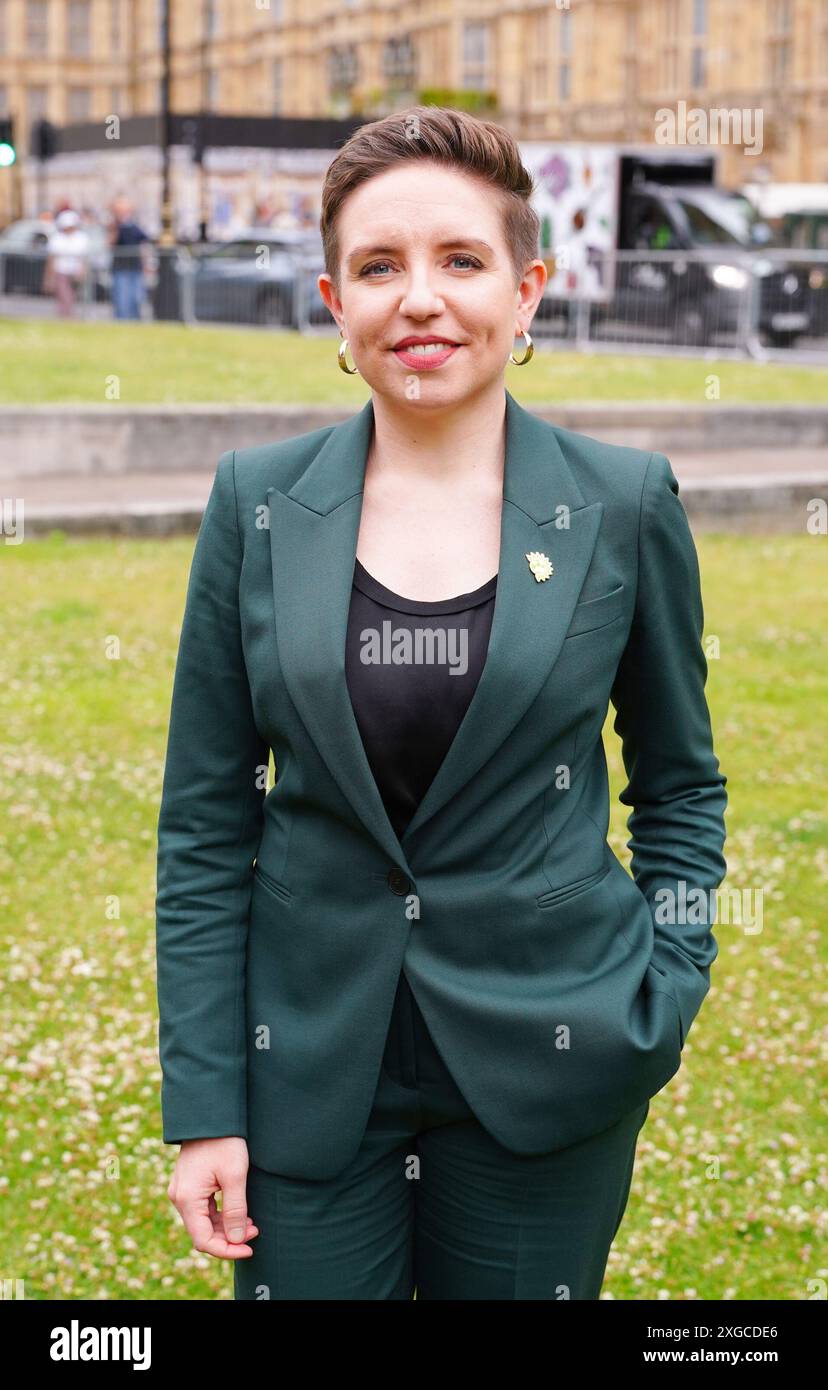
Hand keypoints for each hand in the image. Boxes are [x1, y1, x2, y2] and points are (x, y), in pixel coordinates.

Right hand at [167, 1136, 258, 1258]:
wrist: (211, 1114)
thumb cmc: (224, 1141)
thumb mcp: (235, 1176)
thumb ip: (236, 1210)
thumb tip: (237, 1240)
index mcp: (187, 1199)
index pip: (203, 1240)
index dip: (227, 1250)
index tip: (249, 1249)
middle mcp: (179, 1198)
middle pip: (202, 1233)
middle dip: (229, 1238)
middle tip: (255, 1232)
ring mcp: (182, 1191)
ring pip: (203, 1222)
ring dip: (226, 1227)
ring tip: (251, 1223)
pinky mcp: (188, 1185)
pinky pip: (202, 1210)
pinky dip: (220, 1216)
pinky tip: (240, 1213)